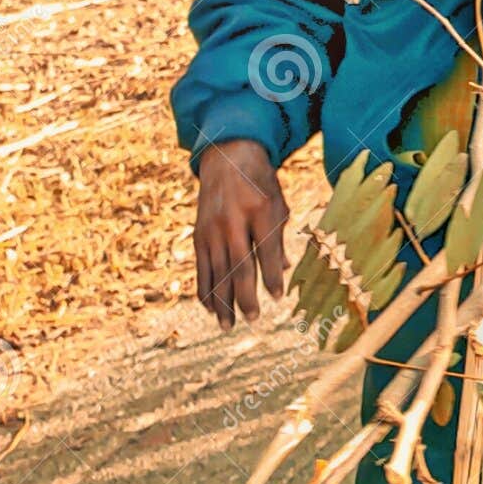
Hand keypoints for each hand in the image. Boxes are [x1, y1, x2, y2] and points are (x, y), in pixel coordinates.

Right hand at [191, 139, 287, 330]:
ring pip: (216, 272)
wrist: (227, 157)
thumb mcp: (278, 203)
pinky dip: (205, 289)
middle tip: (253, 320)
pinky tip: (210, 308)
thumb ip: (279, 238)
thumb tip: (284, 271)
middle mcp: (232, 220)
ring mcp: (211, 228)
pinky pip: (200, 267)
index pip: (266, 250)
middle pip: (238, 265)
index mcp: (259, 209)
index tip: (277, 297)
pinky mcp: (198, 234)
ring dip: (223, 302)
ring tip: (228, 326)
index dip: (272, 276)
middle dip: (245, 296)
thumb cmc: (260, 183)